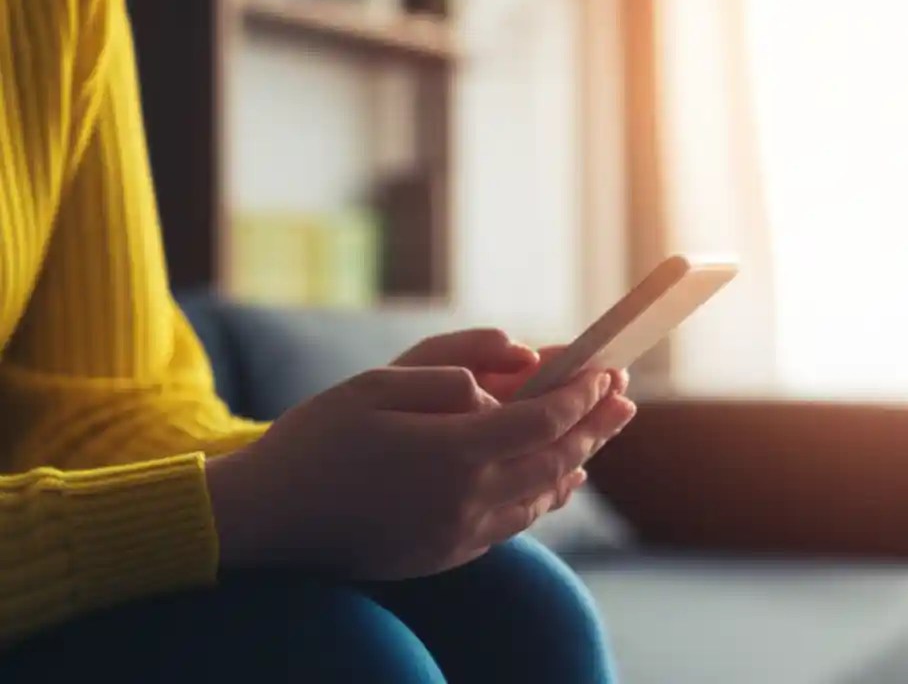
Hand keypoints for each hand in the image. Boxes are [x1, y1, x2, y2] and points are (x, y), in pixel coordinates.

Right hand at [207, 331, 635, 579]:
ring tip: (600, 433)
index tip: (606, 371)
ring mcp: (458, 534)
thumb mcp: (376, 383)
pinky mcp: (446, 554)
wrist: (266, 520)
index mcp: (452, 452)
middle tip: (625, 399)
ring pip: (541, 496)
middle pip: (555, 460)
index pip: (543, 421)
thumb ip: (451, 370)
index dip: (581, 395)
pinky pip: (514, 523)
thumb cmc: (315, 440)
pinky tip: (558, 480)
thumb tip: (513, 368)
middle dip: (595, 426)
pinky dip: (544, 496)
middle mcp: (466, 500)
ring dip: (576, 461)